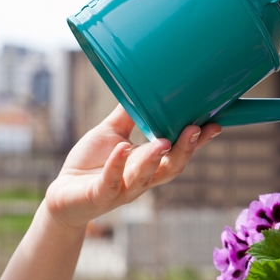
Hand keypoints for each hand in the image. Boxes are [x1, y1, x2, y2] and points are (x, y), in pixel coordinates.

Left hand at [44, 106, 220, 229]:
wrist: (64, 195)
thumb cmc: (91, 164)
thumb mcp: (112, 133)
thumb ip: (129, 114)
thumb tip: (144, 84)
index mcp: (149, 164)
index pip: (178, 154)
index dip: (198, 142)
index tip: (215, 125)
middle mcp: (141, 179)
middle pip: (170, 169)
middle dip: (185, 150)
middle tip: (196, 129)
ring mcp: (122, 189)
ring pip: (144, 178)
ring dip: (155, 160)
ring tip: (164, 141)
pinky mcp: (100, 195)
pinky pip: (110, 181)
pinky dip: (116, 165)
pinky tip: (121, 149)